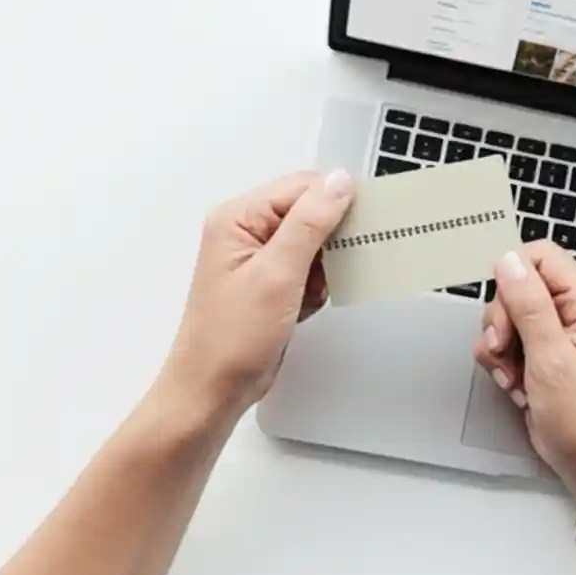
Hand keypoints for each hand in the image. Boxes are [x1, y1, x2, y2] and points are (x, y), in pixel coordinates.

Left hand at [164, 169, 354, 416]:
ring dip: (325, 269)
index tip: (363, 224)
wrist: (213, 392)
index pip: (302, 187)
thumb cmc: (227, 341)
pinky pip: (311, 269)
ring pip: (316, 243)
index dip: (336, 203)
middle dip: (331, 242)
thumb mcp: (276, 275)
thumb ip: (310, 223)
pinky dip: (318, 287)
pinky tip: (304, 306)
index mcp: (238, 218)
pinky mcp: (272, 282)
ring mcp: (259, 258)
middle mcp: (246, 232)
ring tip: (308, 294)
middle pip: (311, 212)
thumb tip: (339, 182)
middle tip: (332, 268)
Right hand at [473, 241, 575, 523]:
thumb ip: (529, 306)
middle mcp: (575, 313)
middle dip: (502, 320)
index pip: (542, 257)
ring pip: (508, 316)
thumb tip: (509, 260)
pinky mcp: (542, 355)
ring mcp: (558, 334)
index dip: (513, 277)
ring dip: (500, 347)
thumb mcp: (551, 360)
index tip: (504, 313)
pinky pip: (508, 342)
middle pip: (518, 286)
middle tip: (505, 352)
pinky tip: (517, 387)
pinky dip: (503, 363)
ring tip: (514, 378)